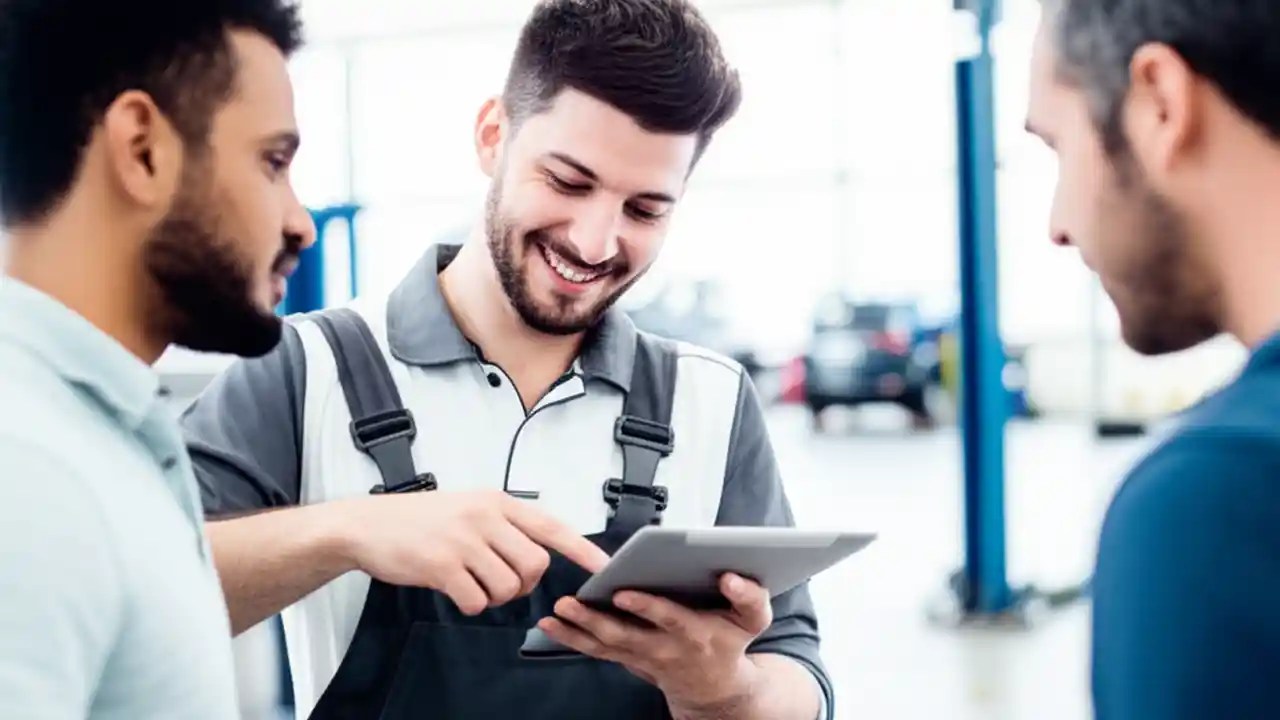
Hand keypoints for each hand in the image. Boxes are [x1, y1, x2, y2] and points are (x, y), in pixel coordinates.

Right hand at [338, 489, 609, 614]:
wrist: (366, 525)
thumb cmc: (418, 520)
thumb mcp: (467, 506)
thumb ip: (502, 524)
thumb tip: (535, 556)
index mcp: (495, 501)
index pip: (551, 525)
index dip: (582, 549)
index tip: (604, 566)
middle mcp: (484, 517)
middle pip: (535, 565)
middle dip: (525, 584)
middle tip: (502, 582)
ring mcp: (463, 541)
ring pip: (509, 586)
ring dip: (496, 596)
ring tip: (473, 584)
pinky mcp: (442, 566)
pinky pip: (478, 601)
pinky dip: (471, 604)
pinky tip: (454, 590)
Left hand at [538, 572, 770, 712]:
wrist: (716, 687)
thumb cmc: (729, 643)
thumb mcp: (753, 621)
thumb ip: (750, 597)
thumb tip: (731, 575)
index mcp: (694, 633)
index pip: (669, 619)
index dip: (646, 607)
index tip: (623, 592)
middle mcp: (665, 647)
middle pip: (626, 634)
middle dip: (596, 619)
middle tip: (572, 603)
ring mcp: (643, 656)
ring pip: (605, 644)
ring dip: (577, 628)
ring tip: (557, 611)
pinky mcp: (628, 658)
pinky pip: (595, 651)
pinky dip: (571, 638)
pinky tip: (550, 624)